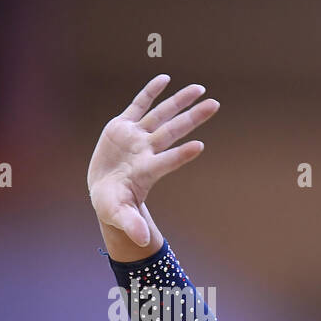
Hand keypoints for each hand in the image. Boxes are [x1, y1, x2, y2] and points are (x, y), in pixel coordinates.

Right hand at [86, 74, 219, 245]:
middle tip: (216, 105)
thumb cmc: (113, 206)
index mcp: (146, 172)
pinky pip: (139, 105)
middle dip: (192, 117)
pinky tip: (166, 79)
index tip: (200, 147)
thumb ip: (131, 224)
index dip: (181, 156)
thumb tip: (142, 241)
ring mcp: (136, 137)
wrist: (105, 191)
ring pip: (161, 114)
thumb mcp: (119, 215)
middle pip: (173, 131)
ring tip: (200, 89)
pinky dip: (150, 92)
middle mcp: (146, 151)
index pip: (167, 162)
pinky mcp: (122, 126)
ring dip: (179, 101)